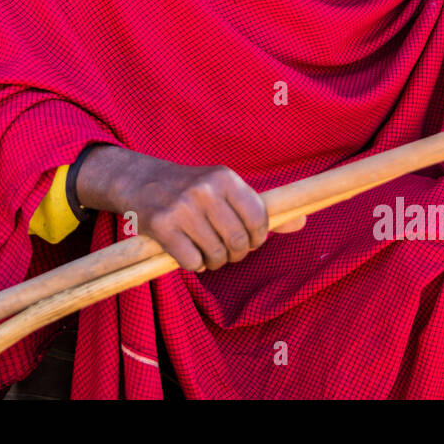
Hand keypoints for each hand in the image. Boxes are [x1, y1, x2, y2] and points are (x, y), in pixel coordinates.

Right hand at [74, 145, 305, 272]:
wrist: (140, 181)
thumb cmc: (192, 189)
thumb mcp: (226, 189)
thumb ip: (261, 208)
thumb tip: (303, 222)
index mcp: (226, 178)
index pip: (259, 219)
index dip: (258, 238)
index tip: (249, 241)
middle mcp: (205, 190)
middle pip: (238, 242)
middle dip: (235, 254)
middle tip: (225, 250)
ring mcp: (182, 208)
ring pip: (216, 255)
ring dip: (214, 262)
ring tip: (206, 251)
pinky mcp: (162, 226)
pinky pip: (192, 262)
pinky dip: (194, 265)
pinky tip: (187, 252)